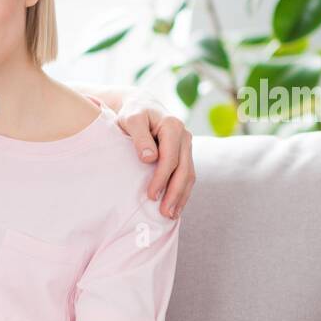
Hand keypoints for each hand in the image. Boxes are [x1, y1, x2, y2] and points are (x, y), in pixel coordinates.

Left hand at [113, 92, 195, 219]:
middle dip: (175, 193)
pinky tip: (176, 206)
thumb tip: (149, 158)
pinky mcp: (184, 154)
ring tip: (171, 215)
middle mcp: (185, 136)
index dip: (162, 179)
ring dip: (182, 196)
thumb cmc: (133, 113)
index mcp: (173, 126)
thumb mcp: (131, 119)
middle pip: (184, 170)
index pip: (170, 158)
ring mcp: (187, 146)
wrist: (142, 105)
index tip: (151, 195)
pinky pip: (187, 175)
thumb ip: (139, 136)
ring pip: (189, 175)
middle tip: (165, 213)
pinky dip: (183, 192)